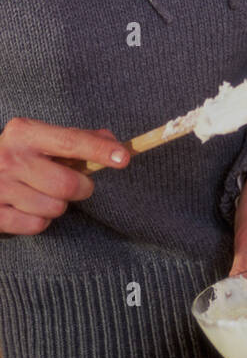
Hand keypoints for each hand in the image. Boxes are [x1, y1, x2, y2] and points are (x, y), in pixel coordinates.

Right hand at [0, 118, 128, 234]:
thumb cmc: (18, 157)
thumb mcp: (40, 139)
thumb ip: (77, 139)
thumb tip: (112, 142)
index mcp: (24, 133)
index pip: (70, 141)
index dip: (99, 150)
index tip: (124, 158)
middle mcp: (10, 157)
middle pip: (68, 184)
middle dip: (81, 188)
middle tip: (76, 185)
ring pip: (55, 208)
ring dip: (58, 205)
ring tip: (43, 194)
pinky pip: (37, 225)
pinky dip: (40, 220)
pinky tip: (29, 207)